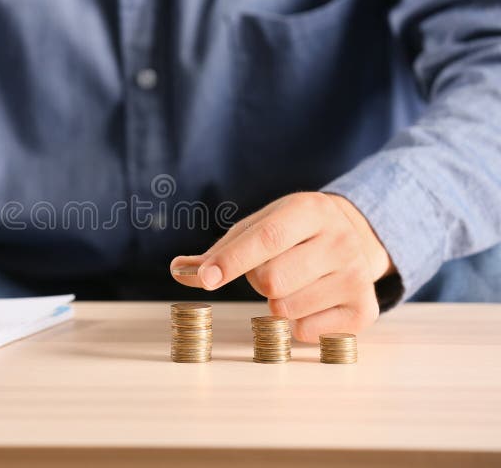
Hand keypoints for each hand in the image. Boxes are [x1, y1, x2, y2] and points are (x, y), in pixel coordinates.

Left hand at [170, 192, 393, 341]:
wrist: (357, 234)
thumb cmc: (293, 232)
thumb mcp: (259, 227)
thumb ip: (219, 251)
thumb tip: (179, 270)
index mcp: (310, 210)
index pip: (267, 238)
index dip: (232, 261)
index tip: (206, 279)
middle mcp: (340, 241)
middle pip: (272, 281)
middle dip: (258, 282)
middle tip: (272, 269)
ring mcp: (357, 276)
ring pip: (286, 310)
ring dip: (277, 303)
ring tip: (295, 283)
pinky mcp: (365, 310)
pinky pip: (306, 332)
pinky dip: (297, 324)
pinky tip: (312, 302)